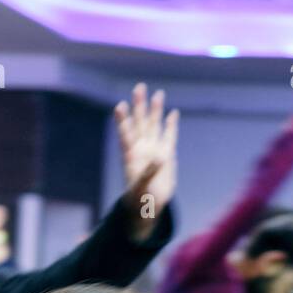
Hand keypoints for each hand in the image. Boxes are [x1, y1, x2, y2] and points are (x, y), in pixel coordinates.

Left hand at [114, 84, 178, 238]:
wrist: (148, 204)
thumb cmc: (138, 198)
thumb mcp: (140, 188)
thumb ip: (148, 173)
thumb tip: (160, 158)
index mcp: (130, 155)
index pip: (125, 134)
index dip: (123, 120)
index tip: (120, 106)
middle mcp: (141, 148)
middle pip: (139, 122)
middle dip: (139, 106)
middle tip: (139, 88)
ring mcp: (154, 149)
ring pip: (154, 126)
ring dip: (155, 110)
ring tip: (157, 94)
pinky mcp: (166, 154)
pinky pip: (169, 136)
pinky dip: (171, 125)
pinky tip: (172, 113)